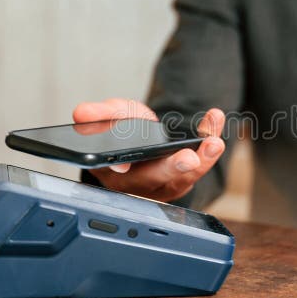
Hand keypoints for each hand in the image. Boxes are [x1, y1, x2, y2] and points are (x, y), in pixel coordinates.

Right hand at [72, 98, 225, 201]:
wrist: (146, 139)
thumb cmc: (125, 132)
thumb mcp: (112, 116)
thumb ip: (100, 113)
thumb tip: (82, 113)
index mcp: (115, 172)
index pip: (116, 175)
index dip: (120, 170)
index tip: (122, 164)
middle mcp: (140, 184)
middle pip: (155, 179)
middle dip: (172, 169)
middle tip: (188, 158)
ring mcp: (164, 184)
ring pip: (184, 178)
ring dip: (203, 160)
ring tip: (213, 142)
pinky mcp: (185, 178)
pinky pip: (200, 166)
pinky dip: (209, 146)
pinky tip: (215, 123)